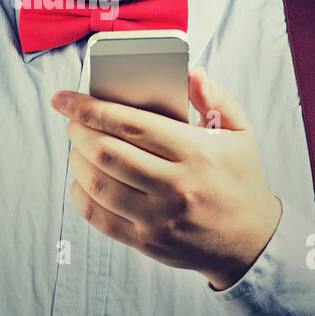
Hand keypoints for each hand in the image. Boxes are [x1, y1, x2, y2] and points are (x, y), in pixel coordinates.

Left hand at [52, 66, 282, 290]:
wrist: (250, 240)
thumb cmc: (238, 178)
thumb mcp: (240, 131)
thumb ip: (215, 96)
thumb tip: (190, 72)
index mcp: (196, 153)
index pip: (130, 124)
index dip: (89, 108)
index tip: (64, 99)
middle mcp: (176, 187)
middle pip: (107, 153)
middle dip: (78, 132)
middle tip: (72, 122)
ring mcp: (160, 218)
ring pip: (98, 185)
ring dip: (77, 161)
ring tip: (77, 147)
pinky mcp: (148, 242)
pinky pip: (99, 217)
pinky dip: (81, 195)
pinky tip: (82, 180)